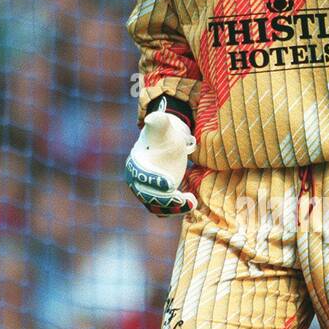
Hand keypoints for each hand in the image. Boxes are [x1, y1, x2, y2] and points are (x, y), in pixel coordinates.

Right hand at [125, 100, 196, 215]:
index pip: (142, 178)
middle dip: (165, 200)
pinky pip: (166, 211)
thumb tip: (152, 117)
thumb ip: (158, 121)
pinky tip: (192, 201)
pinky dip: (177, 211)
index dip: (154, 182)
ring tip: (191, 201)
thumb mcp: (162, 126)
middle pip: (148, 197)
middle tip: (182, 197)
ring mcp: (150, 192)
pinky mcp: (161, 198)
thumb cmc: (163, 134)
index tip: (170, 185)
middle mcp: (139, 182)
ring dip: (174, 209)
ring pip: (157, 207)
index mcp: (136, 165)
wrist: (168, 144)